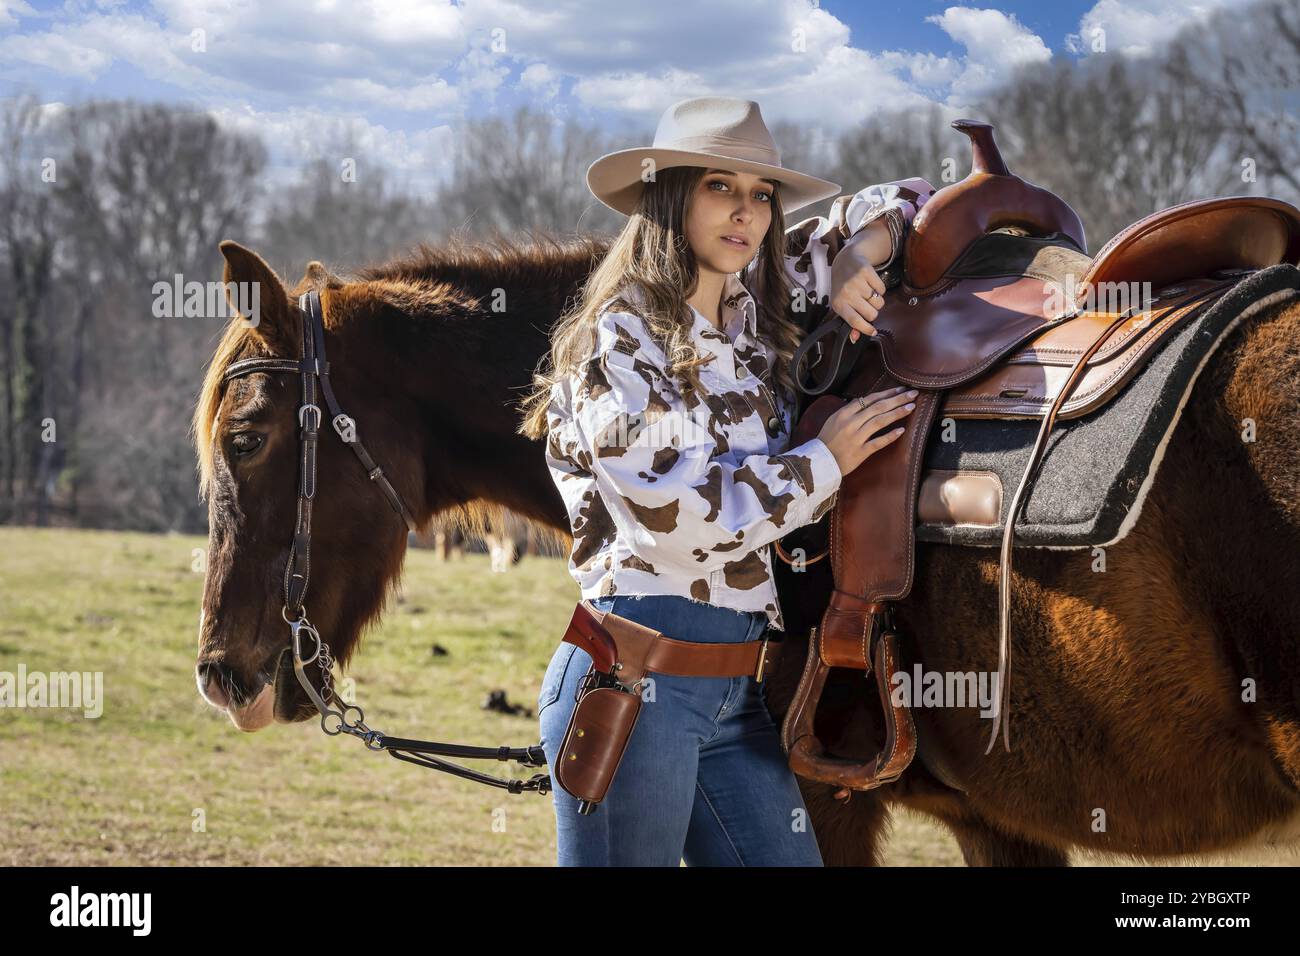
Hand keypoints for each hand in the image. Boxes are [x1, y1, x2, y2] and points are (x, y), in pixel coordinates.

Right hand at [817, 386, 917, 475]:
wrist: (819, 462)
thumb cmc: (826, 440)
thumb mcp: (833, 420)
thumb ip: (849, 411)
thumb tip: (864, 402)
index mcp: (844, 413)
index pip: (869, 399)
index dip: (887, 393)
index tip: (900, 389)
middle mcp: (851, 423)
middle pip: (878, 407)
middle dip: (897, 399)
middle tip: (913, 394)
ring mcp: (856, 437)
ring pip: (880, 421)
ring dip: (897, 413)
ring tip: (911, 407)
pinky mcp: (860, 452)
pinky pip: (878, 442)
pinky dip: (890, 436)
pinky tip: (902, 431)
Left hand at [829, 228, 887, 343]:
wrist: (845, 261)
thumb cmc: (843, 286)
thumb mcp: (842, 304)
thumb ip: (849, 322)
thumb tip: (855, 338)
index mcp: (838, 304)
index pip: (855, 321)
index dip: (865, 329)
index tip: (872, 331)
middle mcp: (846, 293)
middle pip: (871, 314)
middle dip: (873, 312)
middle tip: (867, 305)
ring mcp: (856, 282)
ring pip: (879, 303)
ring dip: (876, 300)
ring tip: (868, 293)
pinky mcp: (866, 272)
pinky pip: (882, 289)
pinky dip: (880, 289)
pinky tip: (871, 284)